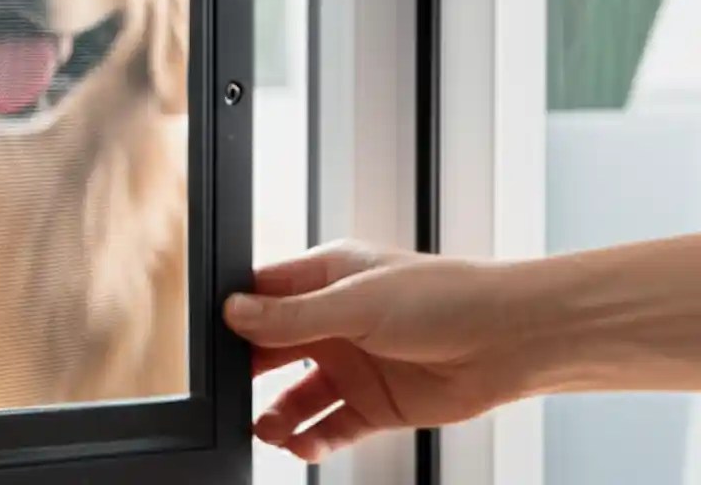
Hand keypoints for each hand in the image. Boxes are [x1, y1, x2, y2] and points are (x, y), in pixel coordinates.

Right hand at [225, 240, 517, 461]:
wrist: (510, 341)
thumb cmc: (445, 298)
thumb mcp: (356, 302)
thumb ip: (292, 315)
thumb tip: (234, 313)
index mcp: (325, 278)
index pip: (263, 294)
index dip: (236, 316)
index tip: (213, 342)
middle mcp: (334, 321)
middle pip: (271, 349)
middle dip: (247, 372)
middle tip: (229, 392)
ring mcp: (353, 365)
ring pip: (297, 396)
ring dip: (278, 414)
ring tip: (268, 429)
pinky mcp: (375, 405)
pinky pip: (330, 427)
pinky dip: (312, 440)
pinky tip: (303, 445)